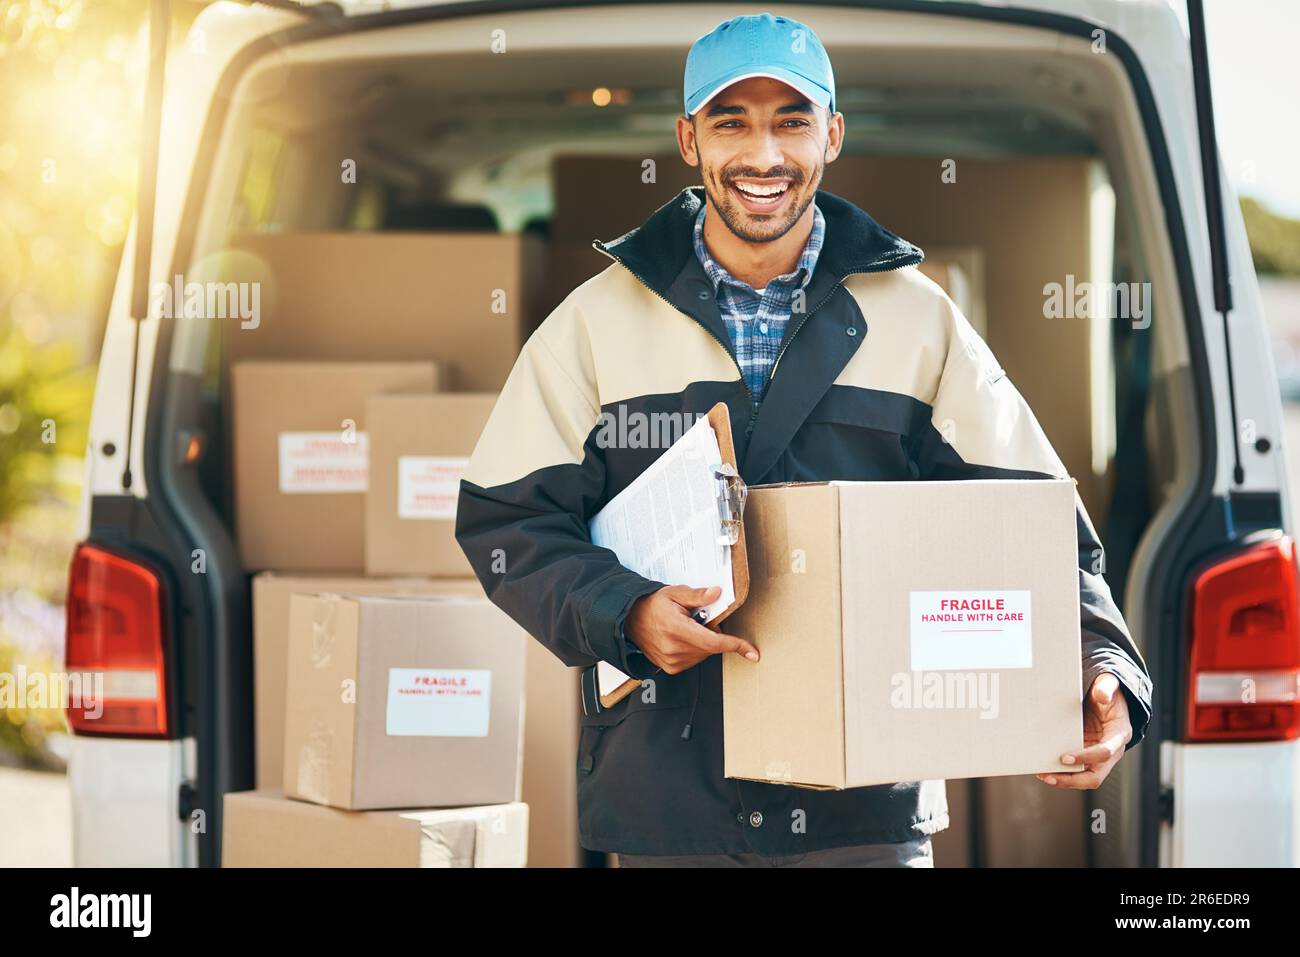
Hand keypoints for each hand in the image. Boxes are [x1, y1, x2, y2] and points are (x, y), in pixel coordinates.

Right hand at [625, 584, 758, 674]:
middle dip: (713, 634)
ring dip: (704, 642)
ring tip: (686, 628)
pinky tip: (683, 638)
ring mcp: (672, 661)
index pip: (714, 642)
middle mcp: (674, 649)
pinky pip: (694, 660)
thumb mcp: (674, 593)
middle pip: (711, 648)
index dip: (735, 645)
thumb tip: (716, 593)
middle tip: (697, 619)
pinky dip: (695, 649)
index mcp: (676, 629)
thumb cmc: (651, 606)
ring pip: (704, 654)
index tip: (751, 652)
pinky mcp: (671, 668)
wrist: (630, 619)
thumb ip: (697, 595)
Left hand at [1037, 672, 1132, 789]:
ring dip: (1063, 779)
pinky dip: (1060, 772)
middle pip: (1094, 776)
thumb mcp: (1109, 684)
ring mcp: (1096, 756)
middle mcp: (1110, 751)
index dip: (1086, 757)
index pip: (1105, 752)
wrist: (1105, 697)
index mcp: (1119, 734)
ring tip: (1041, 774)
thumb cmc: (1108, 692)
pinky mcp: (1085, 755)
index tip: (1064, 757)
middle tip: (1049, 776)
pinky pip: (1075, 770)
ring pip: (1083, 777)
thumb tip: (1102, 696)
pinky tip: (1043, 768)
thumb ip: (1106, 688)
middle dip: (1072, 780)